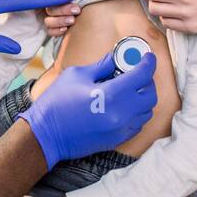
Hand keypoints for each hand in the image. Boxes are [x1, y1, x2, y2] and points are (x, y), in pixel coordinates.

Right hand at [17, 50, 156, 169]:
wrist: (46, 135)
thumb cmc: (57, 103)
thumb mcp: (77, 75)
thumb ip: (101, 66)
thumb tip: (116, 58)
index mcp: (111, 93)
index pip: (142, 75)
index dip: (148, 63)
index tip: (147, 57)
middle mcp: (121, 113)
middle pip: (150, 95)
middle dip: (147, 80)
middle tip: (136, 73)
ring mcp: (121, 129)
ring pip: (146, 111)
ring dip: (142, 98)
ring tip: (129, 90)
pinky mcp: (117, 139)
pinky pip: (138, 124)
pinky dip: (136, 113)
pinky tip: (123, 106)